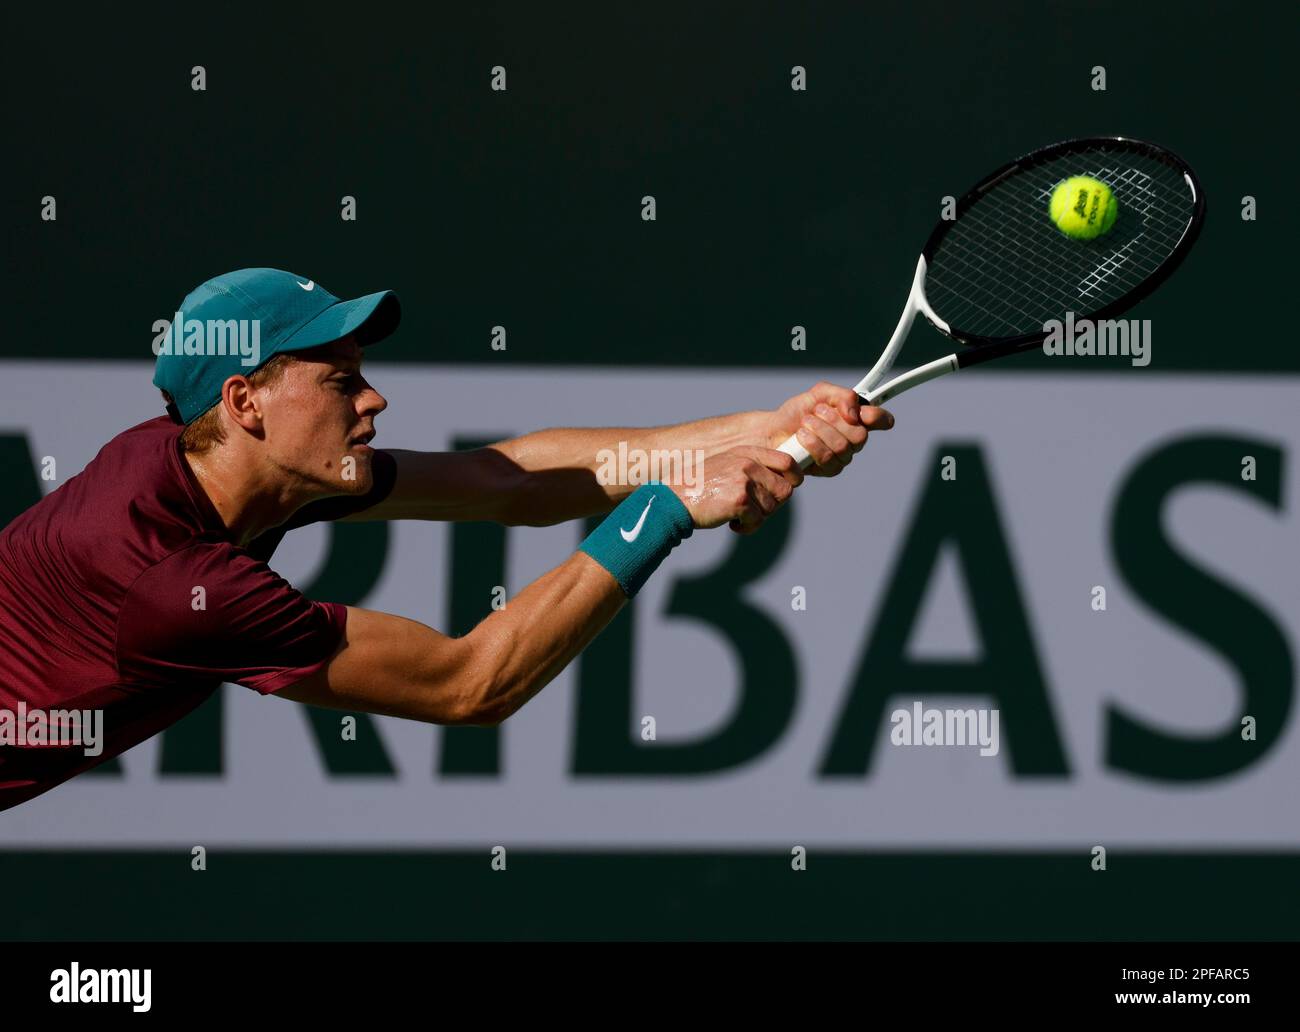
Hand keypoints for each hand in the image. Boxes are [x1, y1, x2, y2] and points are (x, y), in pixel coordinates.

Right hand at [669, 446, 802, 534]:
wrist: (673, 500)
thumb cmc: (698, 488)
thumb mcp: (725, 465)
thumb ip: (751, 469)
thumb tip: (781, 484)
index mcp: (745, 453)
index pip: (786, 461)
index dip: (793, 478)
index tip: (783, 490)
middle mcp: (747, 464)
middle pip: (785, 490)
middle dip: (772, 504)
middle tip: (754, 510)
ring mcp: (744, 481)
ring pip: (771, 508)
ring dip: (757, 518)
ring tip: (737, 517)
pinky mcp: (740, 500)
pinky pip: (758, 521)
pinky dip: (747, 528)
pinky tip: (732, 525)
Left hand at [766, 381, 893, 475]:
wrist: (773, 430)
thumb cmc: (797, 413)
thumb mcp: (819, 394)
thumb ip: (842, 395)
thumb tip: (855, 413)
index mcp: (856, 418)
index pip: (880, 419)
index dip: (879, 417)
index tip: (863, 413)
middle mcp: (853, 439)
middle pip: (860, 435)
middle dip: (835, 421)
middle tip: (817, 412)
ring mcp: (843, 456)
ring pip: (842, 447)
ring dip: (820, 430)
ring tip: (805, 423)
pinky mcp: (829, 470)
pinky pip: (827, 459)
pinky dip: (812, 444)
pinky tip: (801, 437)